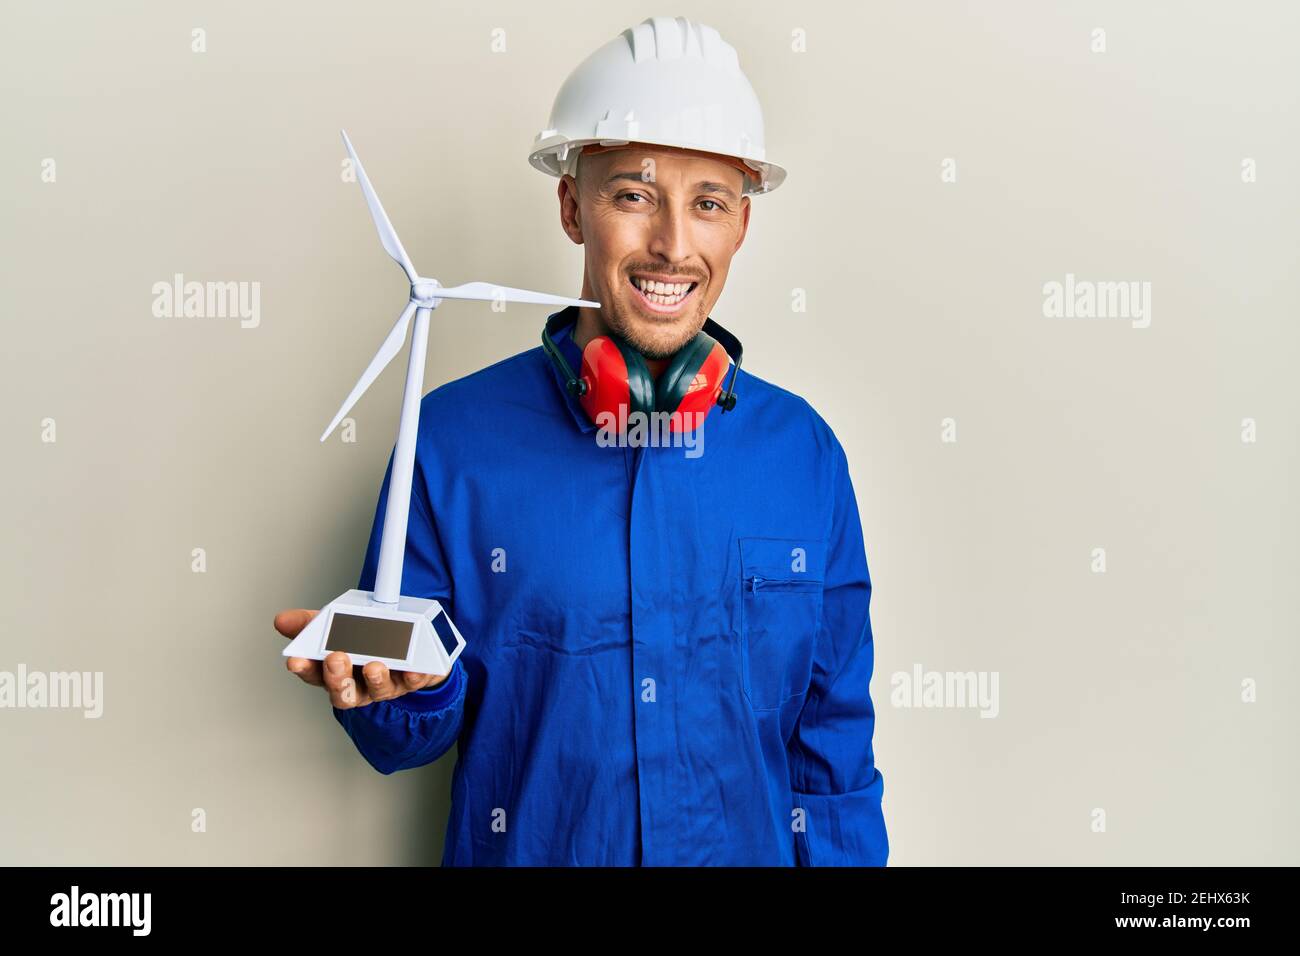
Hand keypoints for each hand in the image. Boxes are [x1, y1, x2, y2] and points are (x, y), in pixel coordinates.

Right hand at [274, 608, 450, 709]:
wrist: (409, 647)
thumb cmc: (367, 642)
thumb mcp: (337, 626)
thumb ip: (311, 623)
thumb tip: (281, 620)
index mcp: (336, 672)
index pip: (314, 675)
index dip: (304, 669)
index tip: (295, 660)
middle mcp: (359, 685)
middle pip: (344, 692)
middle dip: (338, 677)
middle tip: (336, 658)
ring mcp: (386, 685)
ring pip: (379, 691)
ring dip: (375, 679)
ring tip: (374, 665)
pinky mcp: (413, 680)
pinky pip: (415, 682)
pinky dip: (415, 676)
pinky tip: (414, 668)